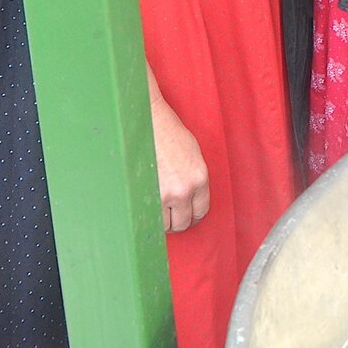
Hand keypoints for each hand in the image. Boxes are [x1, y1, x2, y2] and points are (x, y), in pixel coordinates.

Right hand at [146, 73, 209, 232]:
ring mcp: (165, 193)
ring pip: (166, 225)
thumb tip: (190, 199)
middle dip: (178, 222)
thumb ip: (194, 179)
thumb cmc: (169, 133)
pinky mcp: (146, 193)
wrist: (148, 122)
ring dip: (163, 222)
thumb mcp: (193, 155)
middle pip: (184, 222)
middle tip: (171, 217)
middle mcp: (185, 189)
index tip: (187, 216)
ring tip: (159, 213)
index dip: (193, 216)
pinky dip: (150, 217)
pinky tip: (149, 210)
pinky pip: (150, 217)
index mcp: (200, 178)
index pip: (201, 211)